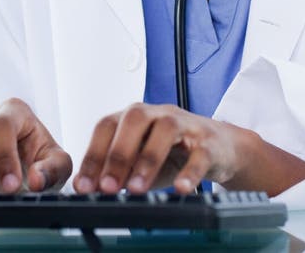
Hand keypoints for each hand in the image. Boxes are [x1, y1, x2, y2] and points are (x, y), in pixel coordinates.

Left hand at [73, 103, 248, 194]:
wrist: (220, 146)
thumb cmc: (173, 152)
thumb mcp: (140, 160)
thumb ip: (117, 170)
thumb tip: (89, 189)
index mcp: (135, 116)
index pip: (107, 126)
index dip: (93, 154)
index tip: (84, 186)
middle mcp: (158, 114)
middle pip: (134, 119)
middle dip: (118, 154)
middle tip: (107, 188)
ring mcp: (185, 125)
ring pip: (166, 130)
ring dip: (148, 160)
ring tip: (136, 190)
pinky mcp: (209, 142)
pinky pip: (200, 154)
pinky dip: (190, 172)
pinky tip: (181, 188)